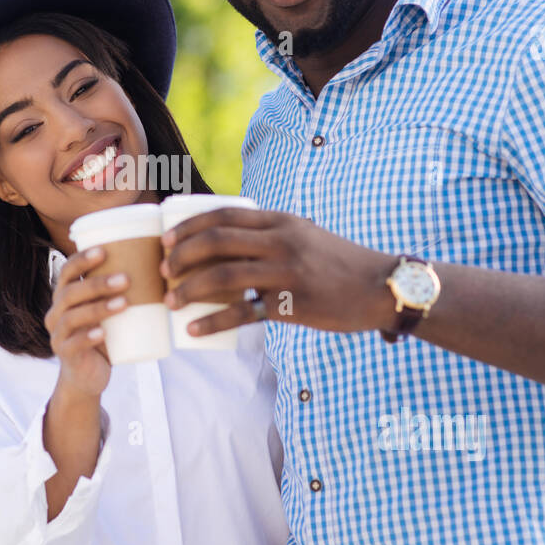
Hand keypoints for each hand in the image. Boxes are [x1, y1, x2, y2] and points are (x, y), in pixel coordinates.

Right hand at [44, 245, 127, 396]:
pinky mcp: (65, 356)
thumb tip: (161, 268)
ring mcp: (58, 335)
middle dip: (97, 284)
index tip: (104, 251)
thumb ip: (123, 293)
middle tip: (125, 279)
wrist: (88, 376)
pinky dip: (88, 337)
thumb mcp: (109, 313)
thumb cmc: (104, 337)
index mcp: (65, 296)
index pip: (67, 271)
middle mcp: (56, 312)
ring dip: (98, 308)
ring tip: (124, 303)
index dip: (82, 260)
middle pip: (70, 293)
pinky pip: (72, 344)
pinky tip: (102, 333)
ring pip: (72, 317)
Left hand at [159, 207, 394, 335]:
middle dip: (180, 256)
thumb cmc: (339, 263)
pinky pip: (243, 313)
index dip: (188, 226)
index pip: (223, 215)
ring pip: (223, 276)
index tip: (165, 240)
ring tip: (171, 301)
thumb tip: (232, 238)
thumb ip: (272, 233)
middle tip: (163, 271)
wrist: (381, 287)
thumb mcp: (305, 234)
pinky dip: (212, 322)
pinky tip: (193, 329)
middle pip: (215, 242)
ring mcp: (286, 273)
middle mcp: (280, 241)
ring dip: (188, 289)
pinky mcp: (292, 305)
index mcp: (280, 221)